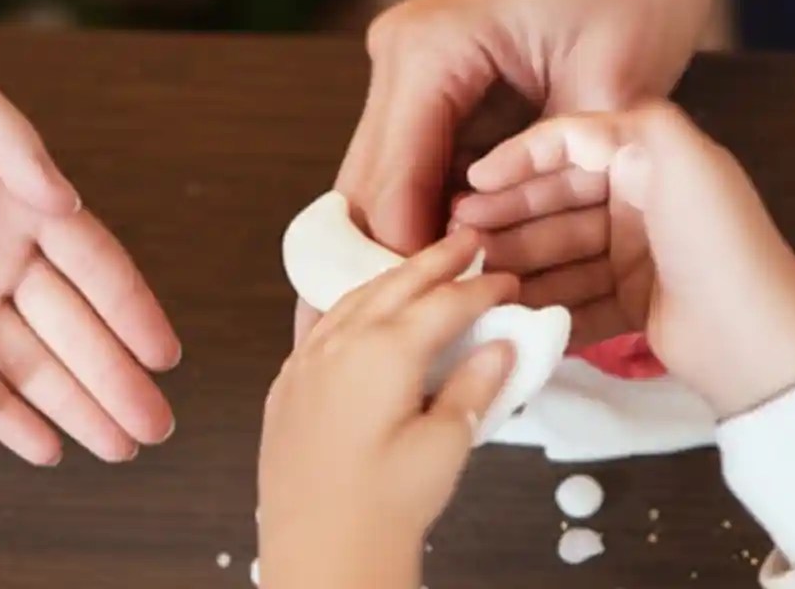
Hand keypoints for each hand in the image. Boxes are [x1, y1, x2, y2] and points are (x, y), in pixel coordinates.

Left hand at [261, 230, 514, 588]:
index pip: (445, 303)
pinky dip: (352, 307)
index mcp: (385, 352)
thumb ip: (475, 386)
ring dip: (392, 278)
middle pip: (396, 284)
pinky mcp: (287, 386)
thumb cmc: (384, 507)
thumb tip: (500, 345)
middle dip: (436, 261)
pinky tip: (363, 311)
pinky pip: (321, 326)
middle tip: (466, 240)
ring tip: (421, 268)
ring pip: (354, 299)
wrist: (318, 553)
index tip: (507, 281)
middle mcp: (340, 344)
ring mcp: (306, 362)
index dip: (482, 288)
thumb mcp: (446, 445)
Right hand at [299, 0, 750, 341]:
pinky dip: (440, 221)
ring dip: (412, 253)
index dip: (406, 276)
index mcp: (429, 54)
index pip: (391, 191)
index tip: (424, 343)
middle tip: (400, 358)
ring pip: (389, 186)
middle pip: (369, 194)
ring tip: (434, 327)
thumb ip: (549, 174)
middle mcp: (401, 61)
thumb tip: (502, 263)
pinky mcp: (438, 83)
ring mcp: (413, 71)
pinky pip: (425, 168)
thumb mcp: (608, 83)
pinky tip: (463, 273)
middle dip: (387, 276)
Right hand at [467, 102, 794, 416]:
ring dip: (516, 264)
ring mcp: (638, 256)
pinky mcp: (635, 304)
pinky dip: (543, 305)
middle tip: (456, 237)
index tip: (472, 183)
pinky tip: (504, 309)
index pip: (568, 149)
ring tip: (471, 277)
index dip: (518, 162)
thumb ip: (618, 117)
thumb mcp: (676, 149)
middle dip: (506, 219)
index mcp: (651, 158)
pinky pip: (576, 299)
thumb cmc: (713, 238)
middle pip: (557, 206)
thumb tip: (556, 130)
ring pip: (559, 255)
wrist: (754, 338)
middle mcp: (642, 202)